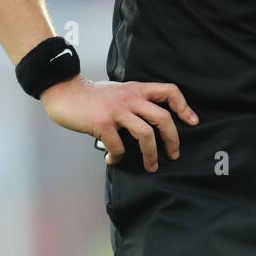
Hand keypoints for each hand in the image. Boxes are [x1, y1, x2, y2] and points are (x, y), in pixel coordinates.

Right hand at [40, 77, 197, 170]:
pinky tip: (113, 159)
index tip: (192, 122)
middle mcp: (130, 98)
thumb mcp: (118, 91)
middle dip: (172, 140)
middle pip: (163, 118)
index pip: (169, 91)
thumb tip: (147, 123)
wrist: (63, 90)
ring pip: (146, 134)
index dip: (184, 107)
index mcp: (136, 89)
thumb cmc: (90, 95)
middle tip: (173, 154)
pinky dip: (118, 157)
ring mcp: (116, 110)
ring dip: (151, 155)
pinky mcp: (102, 123)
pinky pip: (118, 146)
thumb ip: (133, 101)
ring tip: (150, 166)